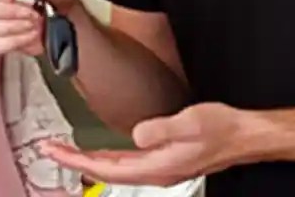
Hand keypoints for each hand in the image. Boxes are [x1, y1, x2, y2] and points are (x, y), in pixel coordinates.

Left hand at [41, 103, 253, 186]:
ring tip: (66, 151)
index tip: (54, 151)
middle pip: (105, 172)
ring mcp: (160, 168)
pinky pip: (127, 163)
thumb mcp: (191, 123)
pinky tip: (100, 153)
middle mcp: (156, 172)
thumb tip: (137, 134)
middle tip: (50, 149)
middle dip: (75, 160)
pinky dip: (107, 158)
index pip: (106, 168)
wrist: (245, 136)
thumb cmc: (223, 130)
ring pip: (115, 169)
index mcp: (158, 166)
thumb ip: (161, 129)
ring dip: (89, 159)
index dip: (77, 159)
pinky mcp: (164, 161)